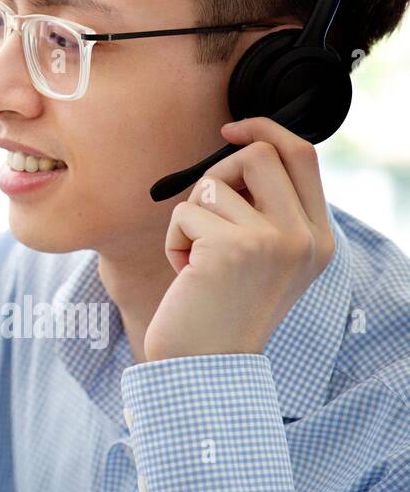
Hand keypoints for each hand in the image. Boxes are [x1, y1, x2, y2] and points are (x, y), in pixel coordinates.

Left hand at [149, 116, 334, 361]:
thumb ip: (268, 211)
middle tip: (205, 215)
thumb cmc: (222, 307)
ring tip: (198, 261)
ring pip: (212, 185)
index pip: (303, 155)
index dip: (265, 129)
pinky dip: (174, 241)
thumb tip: (242, 150)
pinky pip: (184, 213)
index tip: (230, 128)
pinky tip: (187, 274)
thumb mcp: (265, 259)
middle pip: (259, 155)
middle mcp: (305, 238)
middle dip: (218, 174)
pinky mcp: (231, 247)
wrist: (207, 363)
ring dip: (190, 219)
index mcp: (319, 238)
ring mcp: (272, 241)